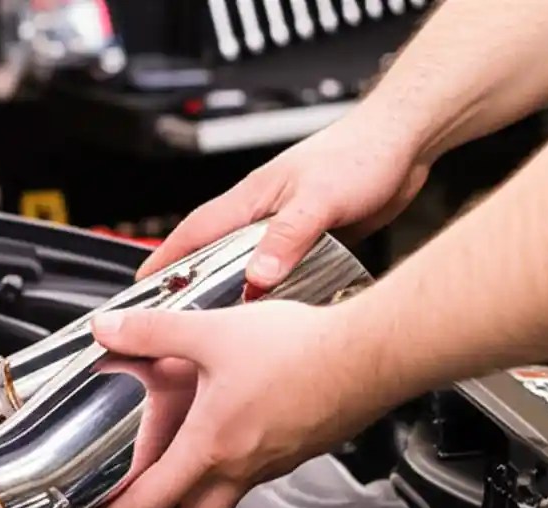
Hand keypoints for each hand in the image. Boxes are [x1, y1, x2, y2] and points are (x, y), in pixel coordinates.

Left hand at [86, 299, 402, 507]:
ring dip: (189, 506)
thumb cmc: (303, 352)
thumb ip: (153, 331)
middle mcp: (242, 468)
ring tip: (168, 481)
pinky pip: (251, 479)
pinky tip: (223, 441)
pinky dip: (225, 476)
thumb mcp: (212, 332)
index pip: (150, 503)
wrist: (367, 356)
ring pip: (221, 506)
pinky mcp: (294, 453)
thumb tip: (109, 328)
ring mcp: (271, 466)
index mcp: (212, 446)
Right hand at [140, 113, 430, 287]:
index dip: (166, 258)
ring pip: (249, 263)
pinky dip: (273, 289)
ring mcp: (287, 225)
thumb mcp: (320, 200)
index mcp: (253, 197)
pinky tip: (278, 310)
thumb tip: (257, 276)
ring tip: (224, 323)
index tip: (142, 284)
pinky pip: (282, 269)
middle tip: (177, 315)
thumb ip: (288, 237)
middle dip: (191, 282)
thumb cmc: (362, 153)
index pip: (195, 230)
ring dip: (235, 290)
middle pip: (215, 251)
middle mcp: (265, 211)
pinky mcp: (313, 237)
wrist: (405, 143)